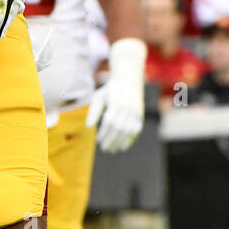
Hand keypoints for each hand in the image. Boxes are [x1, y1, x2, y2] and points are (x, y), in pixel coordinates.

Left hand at [86, 38, 145, 152]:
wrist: (129, 78)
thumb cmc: (110, 90)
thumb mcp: (99, 97)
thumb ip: (93, 112)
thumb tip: (88, 127)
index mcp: (115, 102)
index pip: (109, 121)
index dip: (104, 132)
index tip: (98, 140)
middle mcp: (127, 107)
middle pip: (119, 128)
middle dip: (112, 140)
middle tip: (105, 149)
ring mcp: (135, 110)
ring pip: (129, 130)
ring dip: (121, 142)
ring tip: (113, 150)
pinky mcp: (141, 113)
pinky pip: (137, 129)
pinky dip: (131, 139)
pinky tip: (124, 146)